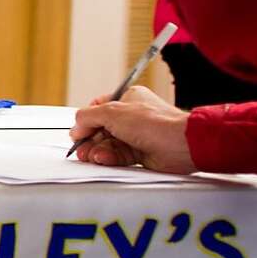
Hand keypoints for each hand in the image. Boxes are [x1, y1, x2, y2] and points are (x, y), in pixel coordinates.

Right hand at [69, 85, 194, 172]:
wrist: (180, 144)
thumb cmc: (154, 122)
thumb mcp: (111, 111)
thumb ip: (87, 117)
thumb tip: (76, 127)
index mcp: (127, 99)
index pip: (98, 108)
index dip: (86, 121)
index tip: (78, 132)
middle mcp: (132, 116)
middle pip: (100, 129)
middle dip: (89, 140)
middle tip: (82, 149)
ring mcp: (136, 135)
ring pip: (107, 144)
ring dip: (97, 151)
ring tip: (94, 156)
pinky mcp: (141, 153)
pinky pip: (118, 156)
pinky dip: (109, 158)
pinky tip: (104, 159)